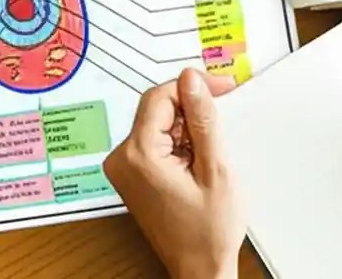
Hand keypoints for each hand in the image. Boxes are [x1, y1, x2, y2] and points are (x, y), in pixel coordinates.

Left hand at [104, 69, 243, 278]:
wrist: (199, 269)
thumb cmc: (208, 232)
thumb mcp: (215, 169)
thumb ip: (202, 120)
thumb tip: (191, 81)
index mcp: (138, 155)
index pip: (160, 96)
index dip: (192, 86)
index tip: (218, 88)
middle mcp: (122, 159)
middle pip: (157, 108)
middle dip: (190, 111)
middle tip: (218, 132)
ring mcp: (124, 167)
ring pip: (158, 123)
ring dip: (186, 130)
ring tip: (206, 159)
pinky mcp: (132, 173)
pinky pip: (155, 141)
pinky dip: (179, 144)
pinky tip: (195, 164)